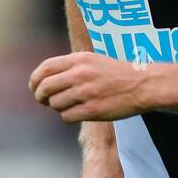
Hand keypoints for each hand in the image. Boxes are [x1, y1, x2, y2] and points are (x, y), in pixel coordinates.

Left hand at [29, 52, 145, 122]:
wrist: (142, 85)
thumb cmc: (117, 74)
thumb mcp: (93, 60)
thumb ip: (70, 66)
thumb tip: (46, 80)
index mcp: (79, 59)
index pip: (45, 69)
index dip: (35, 81)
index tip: (35, 88)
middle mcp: (80, 74)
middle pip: (45, 88)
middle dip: (41, 97)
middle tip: (45, 101)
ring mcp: (86, 92)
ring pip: (55, 104)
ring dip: (58, 108)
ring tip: (70, 106)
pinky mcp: (93, 109)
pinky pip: (67, 117)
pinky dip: (69, 117)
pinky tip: (78, 114)